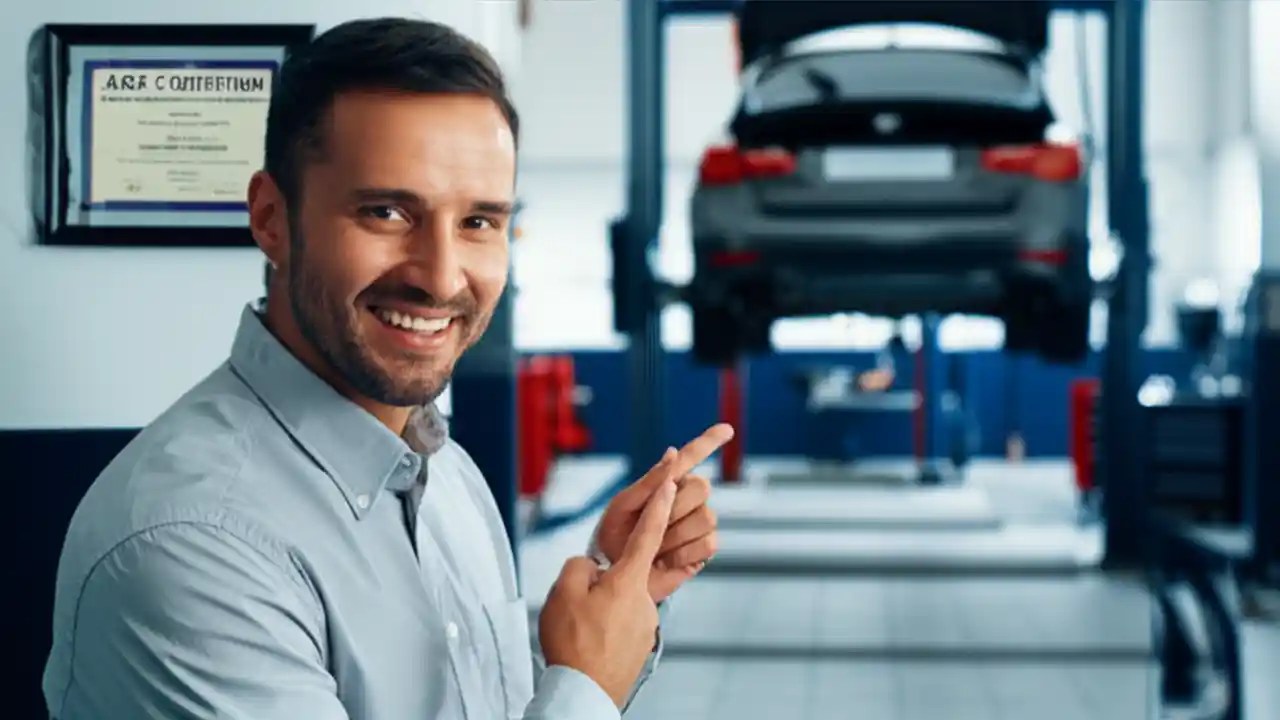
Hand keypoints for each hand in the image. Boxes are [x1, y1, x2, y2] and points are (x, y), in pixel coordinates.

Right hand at [539, 473, 678, 707]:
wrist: (583, 695)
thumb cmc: (573, 643)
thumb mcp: (563, 592)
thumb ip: (579, 566)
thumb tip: (590, 567)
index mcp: (628, 581)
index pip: (647, 533)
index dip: (658, 504)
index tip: (671, 480)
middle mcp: (645, 600)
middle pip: (624, 573)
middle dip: (602, 580)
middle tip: (578, 605)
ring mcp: (646, 624)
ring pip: (620, 601)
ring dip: (602, 608)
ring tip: (581, 630)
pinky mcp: (642, 644)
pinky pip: (623, 624)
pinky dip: (607, 627)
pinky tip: (591, 642)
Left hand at [594, 424, 733, 602]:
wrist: (615, 573)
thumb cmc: (614, 535)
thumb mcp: (623, 505)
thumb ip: (649, 481)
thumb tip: (672, 451)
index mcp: (666, 481)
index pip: (691, 456)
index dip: (709, 441)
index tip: (727, 429)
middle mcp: (688, 498)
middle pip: (701, 488)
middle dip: (672, 509)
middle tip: (650, 527)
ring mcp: (699, 523)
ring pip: (706, 518)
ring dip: (675, 536)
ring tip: (655, 547)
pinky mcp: (704, 548)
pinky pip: (708, 544)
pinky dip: (684, 554)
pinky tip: (667, 559)